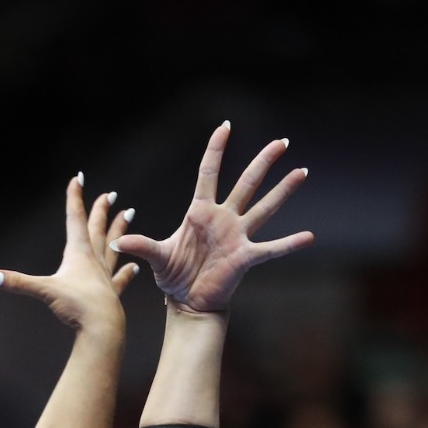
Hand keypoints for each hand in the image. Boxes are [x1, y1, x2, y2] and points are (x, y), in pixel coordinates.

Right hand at [0, 175, 136, 332]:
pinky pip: (120, 279)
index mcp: (78, 253)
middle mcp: (94, 260)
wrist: (102, 328)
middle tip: (109, 194)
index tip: (78, 178)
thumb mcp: (44, 290)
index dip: (74, 197)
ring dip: (119, 230)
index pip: (75, 219)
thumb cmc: (76, 306)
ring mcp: (104, 277)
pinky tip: (134, 268)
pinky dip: (126, 273)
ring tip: (129, 214)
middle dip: (101, 210)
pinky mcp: (111, 294)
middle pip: (98, 229)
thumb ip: (16, 282)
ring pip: (113, 247)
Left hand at [112, 123, 311, 313]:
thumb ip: (141, 245)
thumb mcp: (157, 257)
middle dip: (263, 162)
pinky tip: (309, 236)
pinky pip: (270, 249)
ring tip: (302, 171)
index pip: (209, 172)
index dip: (216, 149)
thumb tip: (118, 240)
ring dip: (283, 190)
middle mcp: (223, 219)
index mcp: (200, 212)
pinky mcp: (245, 257)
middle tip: (282, 141)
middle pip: (246, 183)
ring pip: (264, 207)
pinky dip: (289, 243)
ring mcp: (237, 236)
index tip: (225, 125)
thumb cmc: (174, 276)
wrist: (188, 302)